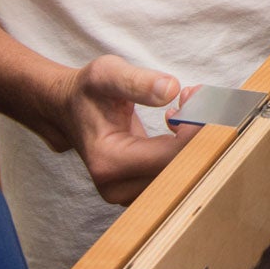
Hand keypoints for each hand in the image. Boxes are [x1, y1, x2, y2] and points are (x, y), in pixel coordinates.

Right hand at [54, 55, 190, 205]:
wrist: (69, 110)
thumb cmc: (88, 91)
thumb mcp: (106, 74)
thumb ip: (137, 82)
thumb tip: (171, 89)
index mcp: (109, 161)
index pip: (171, 157)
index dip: (195, 131)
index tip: (200, 100)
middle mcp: (117, 186)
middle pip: (181, 172)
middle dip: (199, 136)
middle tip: (195, 99)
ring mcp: (128, 194)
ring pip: (182, 177)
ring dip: (194, 143)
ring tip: (184, 106)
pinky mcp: (139, 191)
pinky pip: (175, 176)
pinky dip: (186, 150)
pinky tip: (178, 124)